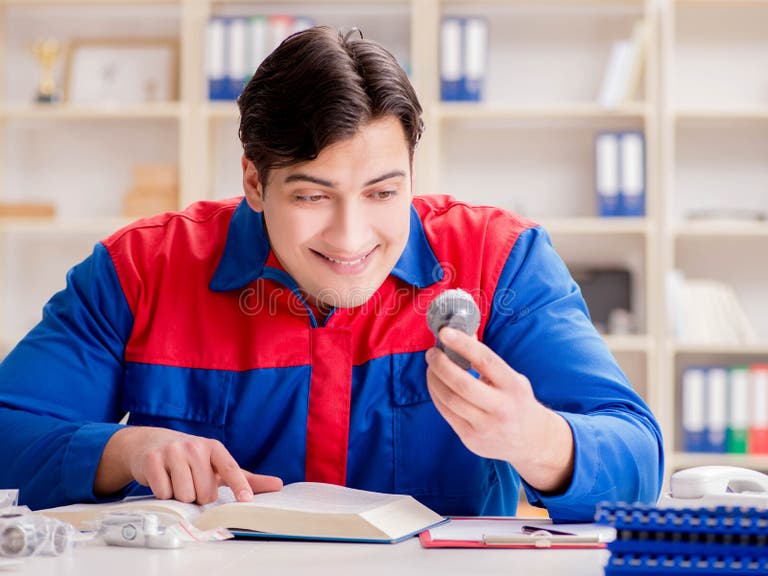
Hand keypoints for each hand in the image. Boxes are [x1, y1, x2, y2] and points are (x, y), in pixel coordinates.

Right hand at [95, 426, 282, 503]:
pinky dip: (163, 493)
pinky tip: (163, 480)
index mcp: (214, 448)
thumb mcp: (216, 464)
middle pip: (205, 492)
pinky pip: (164, 492)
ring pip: (185, 495)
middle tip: (192, 483)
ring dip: (181, 496)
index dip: (239, 485)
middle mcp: (195, 446)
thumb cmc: (190, 458)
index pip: (230, 468)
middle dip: (199, 496)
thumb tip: (277, 485)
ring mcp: (173, 451)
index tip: (247, 500)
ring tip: (177, 482)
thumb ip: (245, 477)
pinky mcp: (153, 460)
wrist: (151, 443)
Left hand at [425, 327, 573, 492]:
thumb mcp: (512, 379)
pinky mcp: (471, 439)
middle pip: (462, 384)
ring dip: (434, 380)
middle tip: (431, 353)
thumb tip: (462, 333)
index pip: (485, 361)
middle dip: (441, 365)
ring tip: (431, 367)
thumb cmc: (517, 402)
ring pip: (450, 400)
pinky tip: (435, 384)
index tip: (445, 332)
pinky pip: (446, 413)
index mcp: (513, 387)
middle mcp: (501, 408)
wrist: (532, 441)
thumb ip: (487, 360)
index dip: (463, 345)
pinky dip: (436, 395)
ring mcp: (485, 426)